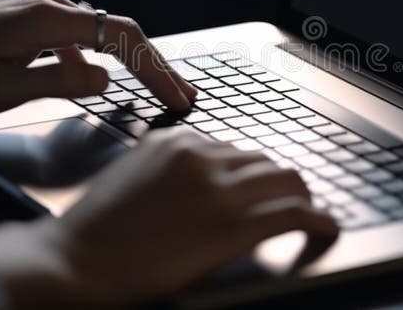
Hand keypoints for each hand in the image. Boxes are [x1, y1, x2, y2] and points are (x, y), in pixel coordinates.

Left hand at [0, 0, 196, 116]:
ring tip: (156, 88)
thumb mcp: (3, 91)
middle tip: (182, 94)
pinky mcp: (28, 22)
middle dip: (153, 63)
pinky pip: (75, 38)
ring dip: (129, 61)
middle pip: (117, 30)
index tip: (178, 96)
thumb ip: (60, 82)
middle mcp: (48, 4)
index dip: (155, 66)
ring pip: (99, 34)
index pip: (120, 36)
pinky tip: (99, 80)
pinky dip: (97, 58)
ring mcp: (38, 10)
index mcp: (45, 17)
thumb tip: (107, 79)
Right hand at [0, 132, 338, 308]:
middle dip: (274, 184)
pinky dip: (319, 220)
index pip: (233, 149)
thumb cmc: (97, 230)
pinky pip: (295, 212)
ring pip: (287, 179)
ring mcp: (219, 187)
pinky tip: (326, 229)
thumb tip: (206, 179)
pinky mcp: (235, 222)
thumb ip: (171, 169)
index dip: (250, 174)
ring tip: (307, 217)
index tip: (257, 188)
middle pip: (263, 161)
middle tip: (284, 204)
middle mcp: (202, 155)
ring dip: (299, 199)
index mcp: (176, 142)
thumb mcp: (133, 177)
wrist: (76, 261)